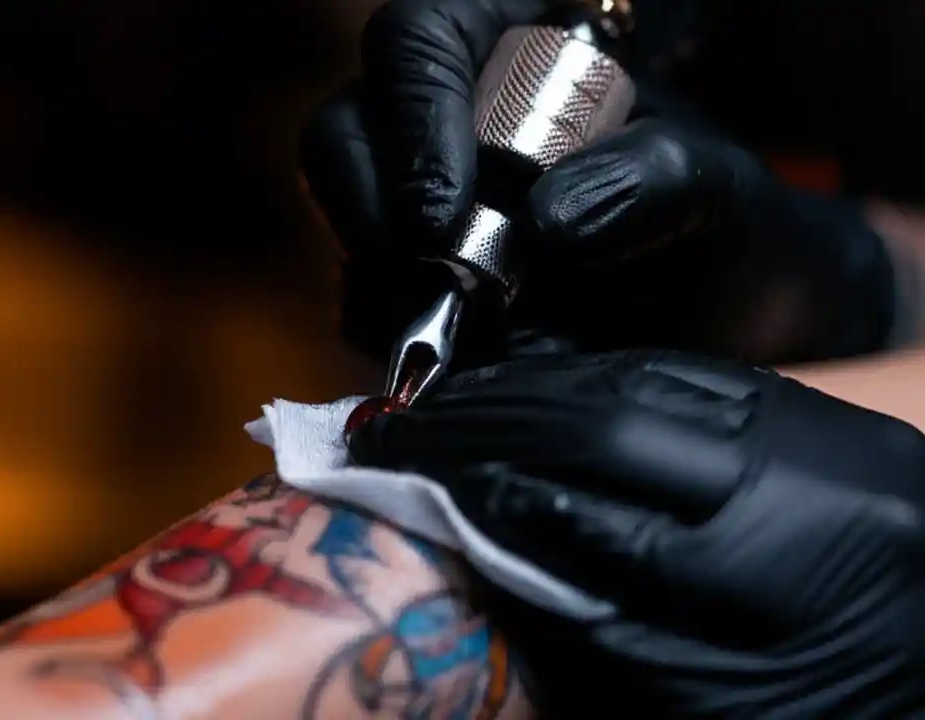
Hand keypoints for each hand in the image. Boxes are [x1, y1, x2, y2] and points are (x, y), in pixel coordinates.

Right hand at [301, 0, 897, 363]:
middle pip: (344, 134)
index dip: (413, 116)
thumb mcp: (716, 193)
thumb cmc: (714, 230)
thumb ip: (653, 182)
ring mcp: (407, 198)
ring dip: (389, 289)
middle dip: (373, 213)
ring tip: (476, 336)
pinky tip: (470, 360)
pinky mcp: (397, 279)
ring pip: (344, 226)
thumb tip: (548, 223)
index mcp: (508, 44)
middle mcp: (439, 114)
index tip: (443, 213)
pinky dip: (402, 340)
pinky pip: (358, 302)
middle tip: (438, 286)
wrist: (712, 319)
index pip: (419, 40)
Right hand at [348, 350, 924, 716]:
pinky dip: (602, 381)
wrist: (919, 675)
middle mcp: (825, 481)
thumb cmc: (804, 714)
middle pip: (617, 418)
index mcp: (792, 574)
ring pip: (650, 376)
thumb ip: (577, 613)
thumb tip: (465, 526)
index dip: (482, 481)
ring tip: (459, 408)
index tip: (402, 474)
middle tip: (412, 432)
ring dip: (539, 389)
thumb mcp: (683, 703)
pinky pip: (692, 374)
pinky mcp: (827, 415)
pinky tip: (540, 393)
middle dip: (496, 420)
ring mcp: (835, 435)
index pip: (594, 502)